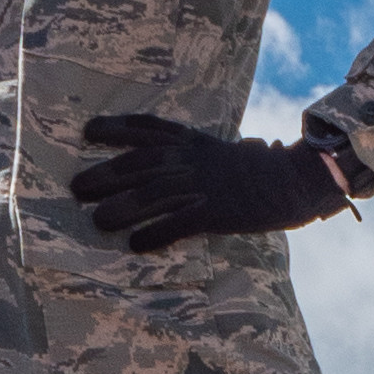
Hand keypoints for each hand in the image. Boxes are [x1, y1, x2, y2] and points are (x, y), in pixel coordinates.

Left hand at [72, 114, 361, 251]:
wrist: (297, 179)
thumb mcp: (225, 152)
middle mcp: (193, 160)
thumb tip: (173, 164)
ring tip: (95, 221)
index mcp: (194, 142)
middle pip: (139, 163)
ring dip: (121, 208)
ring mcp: (204, 185)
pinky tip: (135, 246)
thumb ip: (197, 156)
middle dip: (105, 174)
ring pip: (152, 195)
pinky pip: (179, 224)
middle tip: (76, 187)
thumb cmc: (264, 169)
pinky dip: (155, 234)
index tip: (88, 130)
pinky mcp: (217, 212)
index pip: (147, 128)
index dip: (115, 128)